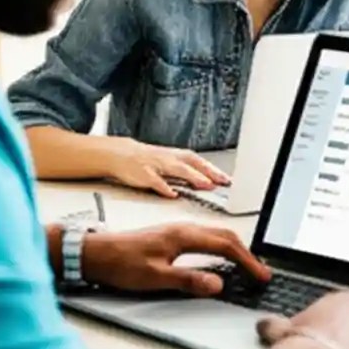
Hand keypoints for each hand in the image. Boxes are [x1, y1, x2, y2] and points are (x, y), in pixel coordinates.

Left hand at [81, 223, 269, 295]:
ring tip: (247, 266)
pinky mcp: (172, 236)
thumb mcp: (155, 277)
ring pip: (217, 236)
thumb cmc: (119, 262)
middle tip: (260, 272)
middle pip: (226, 236)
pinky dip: (221, 248)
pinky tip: (220, 258)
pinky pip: (206, 238)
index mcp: (184, 235)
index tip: (261, 275)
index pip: (226, 246)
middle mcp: (184, 228)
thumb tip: (217, 284)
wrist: (94, 253)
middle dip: (247, 254)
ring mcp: (178, 230)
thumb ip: (188, 281)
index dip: (248, 261)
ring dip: (235, 249)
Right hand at [101, 137, 228, 197]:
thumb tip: (208, 182)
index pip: (199, 161)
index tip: (227, 179)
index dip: (214, 170)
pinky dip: (165, 187)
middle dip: (209, 172)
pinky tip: (173, 194)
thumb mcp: (170, 162)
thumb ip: (187, 172)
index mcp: (177, 156)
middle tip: (222, 181)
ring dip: (193, 177)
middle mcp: (170, 158)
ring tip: (205, 185)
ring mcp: (157, 165)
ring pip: (178, 169)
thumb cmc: (149, 159)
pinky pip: (156, 181)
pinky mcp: (144, 174)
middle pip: (193, 163)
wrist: (121, 154)